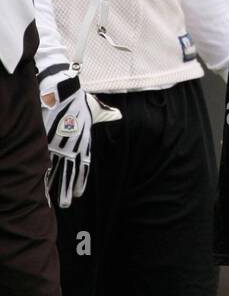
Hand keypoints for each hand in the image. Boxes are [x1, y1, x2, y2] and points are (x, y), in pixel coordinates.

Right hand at [38, 68, 117, 206]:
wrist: (61, 90)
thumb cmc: (77, 98)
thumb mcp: (95, 107)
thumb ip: (106, 114)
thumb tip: (118, 115)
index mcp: (84, 140)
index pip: (83, 166)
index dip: (80, 181)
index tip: (79, 194)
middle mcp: (72, 146)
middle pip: (70, 172)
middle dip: (68, 189)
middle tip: (66, 204)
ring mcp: (58, 144)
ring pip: (57, 170)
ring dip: (56, 186)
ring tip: (56, 201)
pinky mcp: (46, 139)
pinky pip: (44, 159)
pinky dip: (43, 171)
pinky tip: (42, 183)